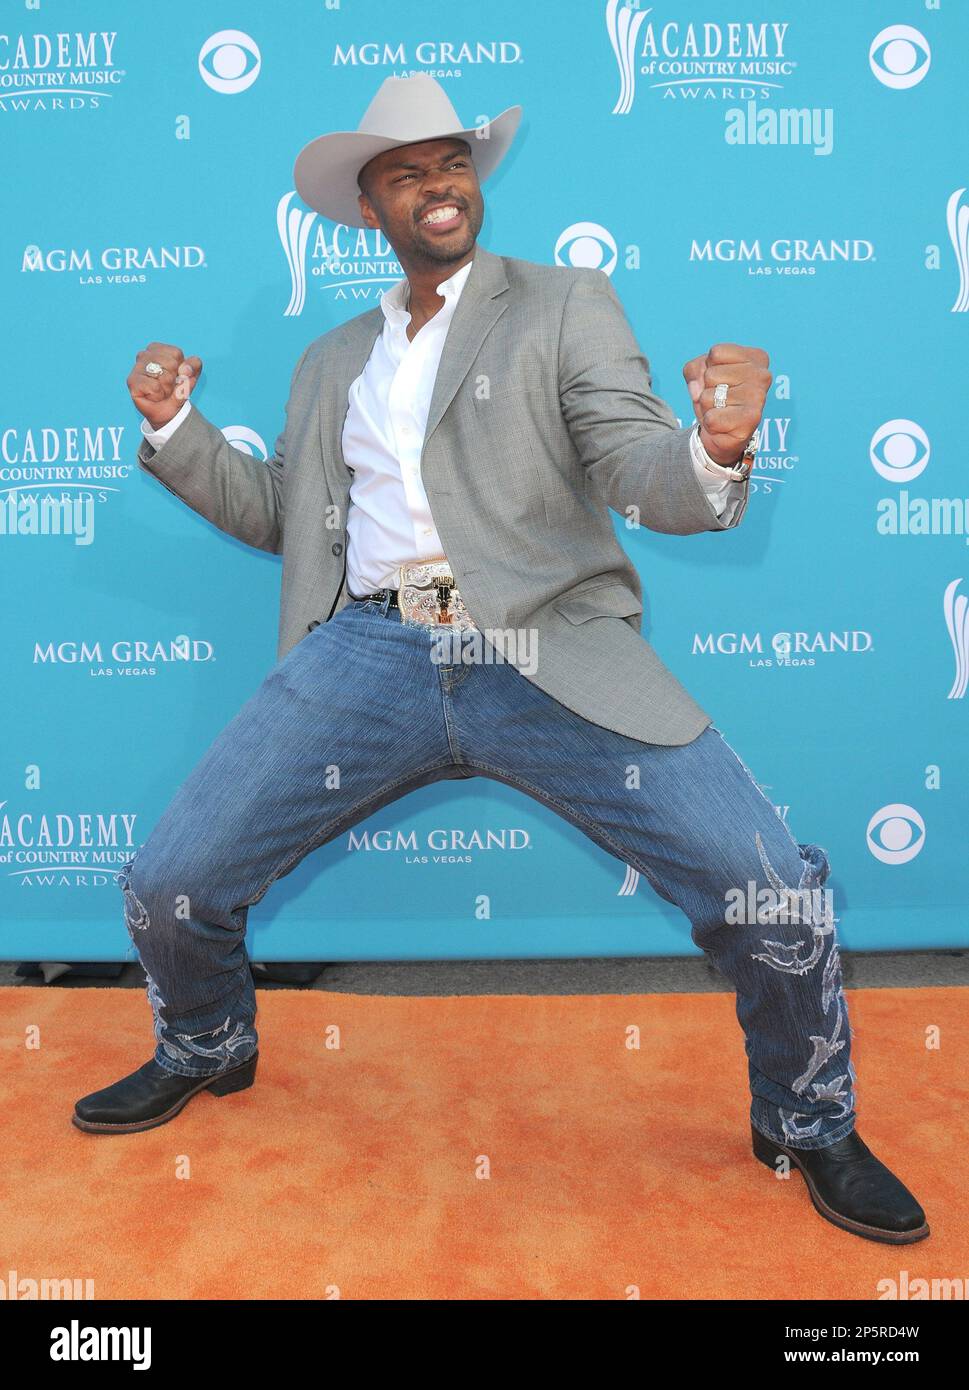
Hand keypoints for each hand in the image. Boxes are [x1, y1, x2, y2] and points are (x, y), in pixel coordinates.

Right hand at [127, 342, 202, 429]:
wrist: (168, 411)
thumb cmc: (177, 389)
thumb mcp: (192, 374)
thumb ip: (194, 365)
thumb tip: (184, 369)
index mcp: (157, 348)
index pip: (176, 353)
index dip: (182, 368)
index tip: (176, 375)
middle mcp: (144, 355)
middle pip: (171, 363)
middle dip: (174, 379)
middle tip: (168, 385)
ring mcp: (136, 368)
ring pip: (164, 376)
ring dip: (168, 388)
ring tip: (161, 390)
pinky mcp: (132, 382)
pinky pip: (155, 387)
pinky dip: (159, 395)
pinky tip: (153, 396)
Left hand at [682, 343, 770, 466]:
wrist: (721, 431)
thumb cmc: (715, 395)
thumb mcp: (701, 372)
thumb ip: (693, 370)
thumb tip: (698, 394)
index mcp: (756, 357)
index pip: (716, 353)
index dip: (708, 368)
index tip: (721, 379)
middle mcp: (763, 375)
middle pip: (711, 375)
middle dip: (707, 389)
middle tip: (720, 399)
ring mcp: (759, 397)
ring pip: (708, 397)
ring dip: (708, 407)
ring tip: (722, 411)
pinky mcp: (751, 420)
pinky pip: (712, 418)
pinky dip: (710, 423)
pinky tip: (724, 424)